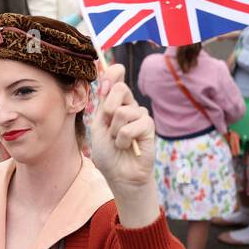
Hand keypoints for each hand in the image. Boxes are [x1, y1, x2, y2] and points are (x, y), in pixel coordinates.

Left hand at [89, 61, 155, 189]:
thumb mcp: (99, 126)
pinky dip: (123, 140)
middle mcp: (129, 106)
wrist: (119, 174)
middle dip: (108, 109)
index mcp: (114, 103)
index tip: (106, 82)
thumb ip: (103, 104)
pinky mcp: (149, 126)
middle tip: (108, 126)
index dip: (112, 74)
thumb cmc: (107, 152)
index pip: (117, 78)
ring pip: (123, 111)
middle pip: (121, 89)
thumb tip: (107, 80)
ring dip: (114, 132)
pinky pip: (132, 126)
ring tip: (118, 142)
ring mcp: (140, 115)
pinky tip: (128, 147)